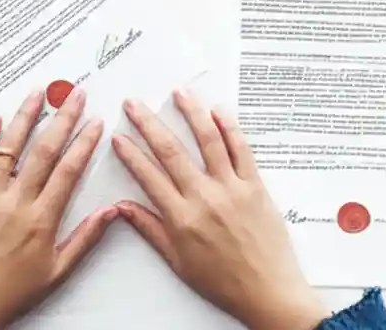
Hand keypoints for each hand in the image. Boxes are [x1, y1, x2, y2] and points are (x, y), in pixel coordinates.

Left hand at [0, 87, 113, 329]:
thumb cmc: (11, 293)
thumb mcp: (58, 271)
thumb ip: (86, 239)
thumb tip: (112, 212)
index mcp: (42, 220)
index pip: (69, 171)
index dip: (85, 143)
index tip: (96, 123)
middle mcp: (15, 203)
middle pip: (44, 151)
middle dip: (63, 118)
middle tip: (75, 95)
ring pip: (8, 148)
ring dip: (25, 117)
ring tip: (38, 93)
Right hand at [111, 91, 327, 329]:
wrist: (267, 292)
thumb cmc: (222, 281)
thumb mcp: (177, 260)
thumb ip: (150, 229)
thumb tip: (123, 207)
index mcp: (182, 218)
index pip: (148, 176)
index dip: (130, 154)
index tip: (118, 137)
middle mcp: (204, 198)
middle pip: (171, 150)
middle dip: (148, 123)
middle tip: (134, 104)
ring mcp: (232, 188)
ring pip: (208, 140)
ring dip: (190, 112)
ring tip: (178, 93)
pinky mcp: (255, 186)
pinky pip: (242, 149)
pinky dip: (230, 127)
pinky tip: (218, 111)